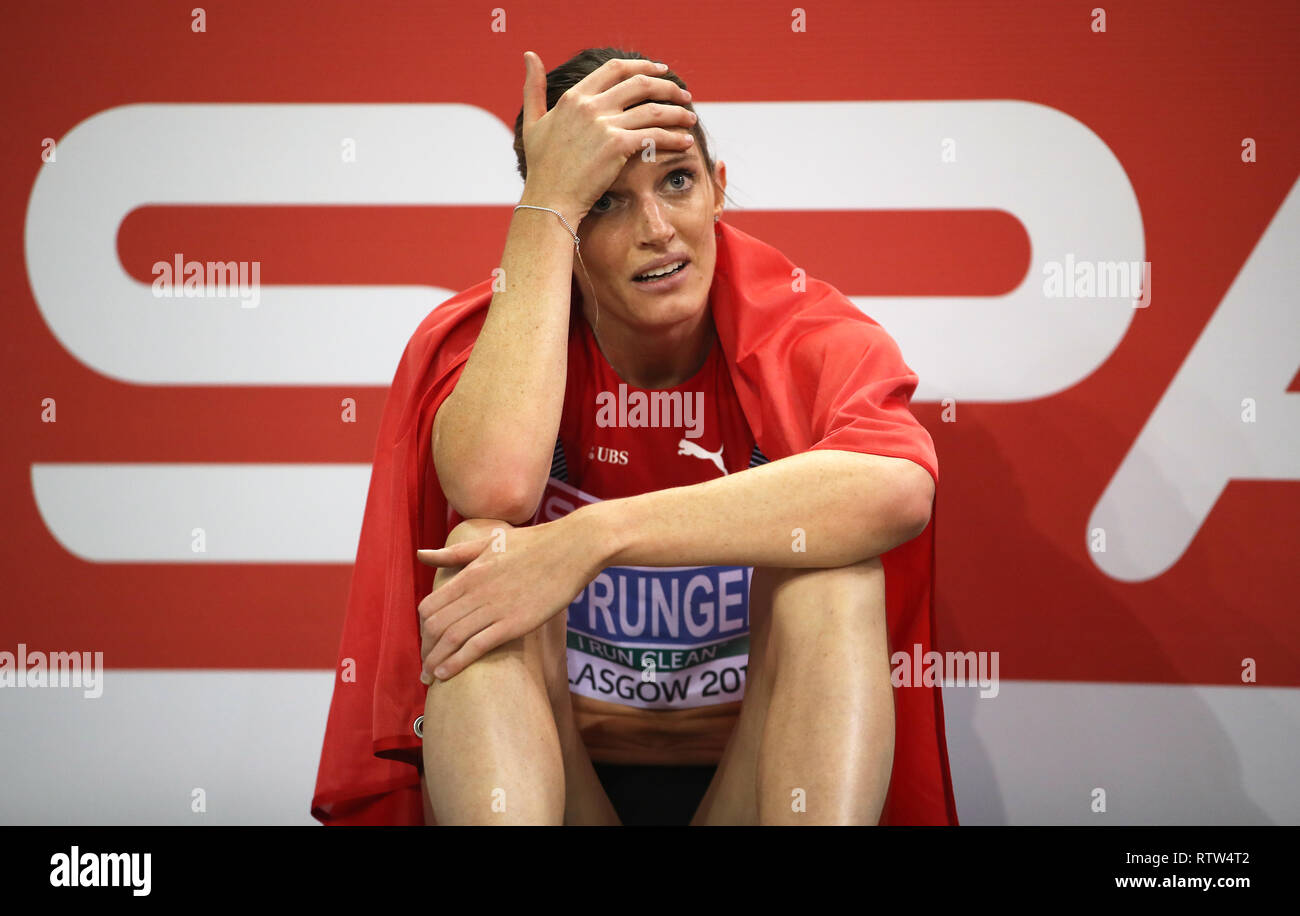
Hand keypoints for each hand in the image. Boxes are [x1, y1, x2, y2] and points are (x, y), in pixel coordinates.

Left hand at [415, 511, 608, 683]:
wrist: (573, 548)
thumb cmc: (534, 543)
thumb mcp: (488, 543)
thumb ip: (453, 554)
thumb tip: (421, 554)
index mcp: (469, 573)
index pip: (429, 606)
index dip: (421, 628)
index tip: (425, 641)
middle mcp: (476, 591)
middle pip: (435, 626)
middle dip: (425, 650)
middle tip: (424, 666)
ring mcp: (495, 608)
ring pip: (451, 638)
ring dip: (435, 661)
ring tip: (429, 678)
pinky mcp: (515, 623)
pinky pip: (477, 646)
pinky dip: (457, 662)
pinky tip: (446, 674)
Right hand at [519, 50, 696, 224]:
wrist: (549, 199)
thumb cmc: (541, 166)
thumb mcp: (533, 122)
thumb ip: (533, 88)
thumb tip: (529, 55)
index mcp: (574, 96)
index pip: (615, 69)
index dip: (642, 66)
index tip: (660, 71)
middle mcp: (590, 105)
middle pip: (640, 83)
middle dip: (667, 86)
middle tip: (684, 94)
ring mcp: (604, 124)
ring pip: (652, 109)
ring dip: (677, 111)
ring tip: (690, 117)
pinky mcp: (617, 146)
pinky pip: (654, 135)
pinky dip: (674, 137)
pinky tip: (685, 141)